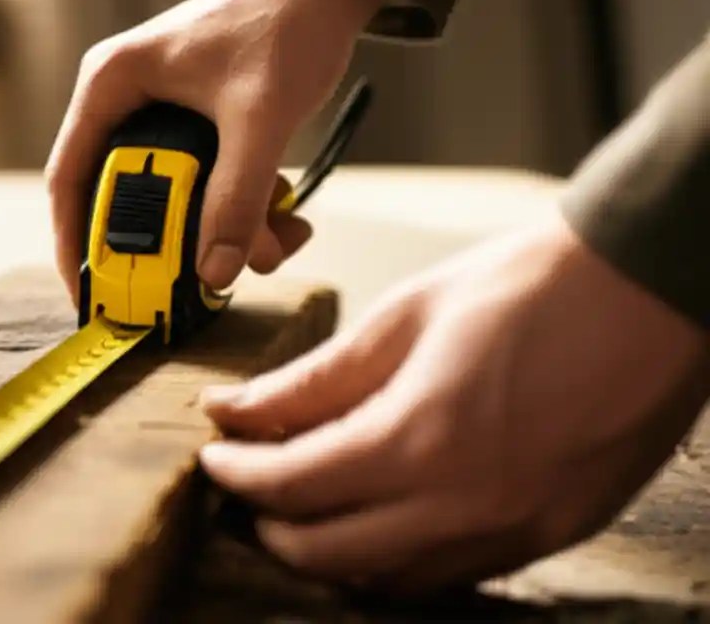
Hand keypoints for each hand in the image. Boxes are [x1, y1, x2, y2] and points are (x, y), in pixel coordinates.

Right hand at [44, 0, 382, 296]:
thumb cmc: (282, 27)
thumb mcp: (259, 118)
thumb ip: (238, 197)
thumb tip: (216, 272)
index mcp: (112, 84)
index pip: (70, 176)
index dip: (72, 241)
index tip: (89, 292)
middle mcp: (126, 103)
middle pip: (123, 198)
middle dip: (170, 246)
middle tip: (200, 285)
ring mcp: (160, 118)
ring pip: (171, 201)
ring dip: (218, 234)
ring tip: (272, 244)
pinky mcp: (196, 132)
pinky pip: (202, 190)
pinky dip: (240, 214)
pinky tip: (284, 222)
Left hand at [200, 214, 707, 590]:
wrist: (650, 287)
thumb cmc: (530, 286)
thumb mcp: (401, 319)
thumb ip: (311, 380)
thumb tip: (236, 408)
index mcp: (420, 439)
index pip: (292, 485)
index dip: (237, 473)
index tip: (215, 455)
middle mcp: (464, 504)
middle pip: (326, 554)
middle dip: (270, 523)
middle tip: (248, 485)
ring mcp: (512, 529)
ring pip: (386, 578)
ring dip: (329, 551)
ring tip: (304, 504)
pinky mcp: (549, 534)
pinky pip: (448, 573)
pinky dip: (394, 557)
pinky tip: (378, 517)